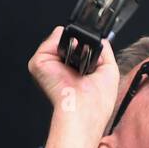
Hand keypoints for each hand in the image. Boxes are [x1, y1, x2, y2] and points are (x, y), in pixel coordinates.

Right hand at [29, 25, 119, 147]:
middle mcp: (60, 67)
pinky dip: (62, 43)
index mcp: (74, 70)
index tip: (91, 49)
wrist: (85, 109)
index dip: (85, 45)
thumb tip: (98, 38)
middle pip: (67, 40)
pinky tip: (69, 56)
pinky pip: (51, 40)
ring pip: (59, 38)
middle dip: (79, 42)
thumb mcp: (109, 70)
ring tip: (78, 62)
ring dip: (73, 43)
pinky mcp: (39, 63)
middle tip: (85, 58)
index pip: (77, 47)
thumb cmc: (96, 102)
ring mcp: (49, 64)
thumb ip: (104, 50)